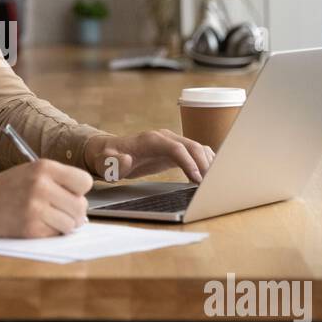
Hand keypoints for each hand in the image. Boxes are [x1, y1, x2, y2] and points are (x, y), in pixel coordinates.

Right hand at [0, 159, 92, 236]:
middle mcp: (41, 185)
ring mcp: (35, 208)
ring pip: (71, 224)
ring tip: (47, 218)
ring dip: (63, 225)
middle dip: (73, 212)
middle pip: (80, 206)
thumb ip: (58, 182)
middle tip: (59, 211)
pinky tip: (35, 224)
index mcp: (44, 167)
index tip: (70, 194)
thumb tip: (83, 208)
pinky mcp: (30, 228)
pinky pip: (55, 234)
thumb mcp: (32, 172)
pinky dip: (49, 233)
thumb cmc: (7, 188)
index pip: (84, 182)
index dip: (79, 191)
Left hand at [83, 131, 214, 183]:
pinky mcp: (175, 150)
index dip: (189, 163)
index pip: (176, 148)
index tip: (197, 179)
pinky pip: (195, 152)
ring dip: (209, 162)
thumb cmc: (108, 160)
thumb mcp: (106, 164)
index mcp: (150, 140)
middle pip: (192, 146)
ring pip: (197, 147)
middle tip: (212, 184)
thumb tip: (126, 159)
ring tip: (216, 181)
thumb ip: (113, 163)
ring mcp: (171, 142)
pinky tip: (210, 176)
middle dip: (205, 163)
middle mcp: (164, 137)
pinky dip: (206, 162)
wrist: (109, 152)